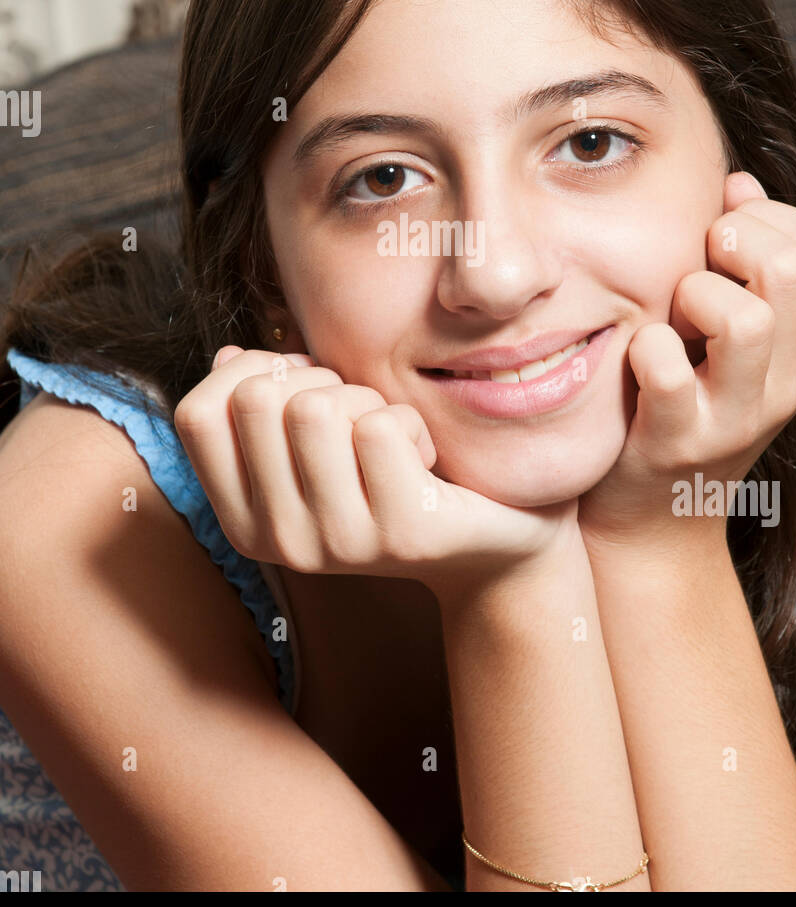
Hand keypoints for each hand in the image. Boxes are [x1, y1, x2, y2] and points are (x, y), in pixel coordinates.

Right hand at [173, 347, 588, 607]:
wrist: (487, 548)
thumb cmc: (392, 477)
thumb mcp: (316, 446)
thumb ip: (266, 405)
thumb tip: (229, 358)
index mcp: (243, 519)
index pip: (196, 415)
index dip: (247, 373)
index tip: (298, 382)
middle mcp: (279, 541)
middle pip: (259, 399)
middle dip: (314, 380)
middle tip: (356, 411)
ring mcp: (338, 543)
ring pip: (317, 409)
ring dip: (364, 399)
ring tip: (389, 435)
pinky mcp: (401, 534)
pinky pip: (380, 427)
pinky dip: (409, 420)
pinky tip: (424, 459)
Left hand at [577, 171, 795, 560]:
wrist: (651, 520)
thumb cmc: (679, 403)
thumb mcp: (727, 337)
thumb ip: (741, 259)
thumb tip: (739, 184)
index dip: (758, 221)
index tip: (716, 248)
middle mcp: (790, 381)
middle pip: (792, 263)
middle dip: (729, 246)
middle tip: (692, 274)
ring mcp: (739, 416)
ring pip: (746, 316)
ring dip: (691, 295)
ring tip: (671, 319)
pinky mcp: (680, 441)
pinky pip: (667, 365)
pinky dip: (644, 347)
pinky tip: (637, 357)